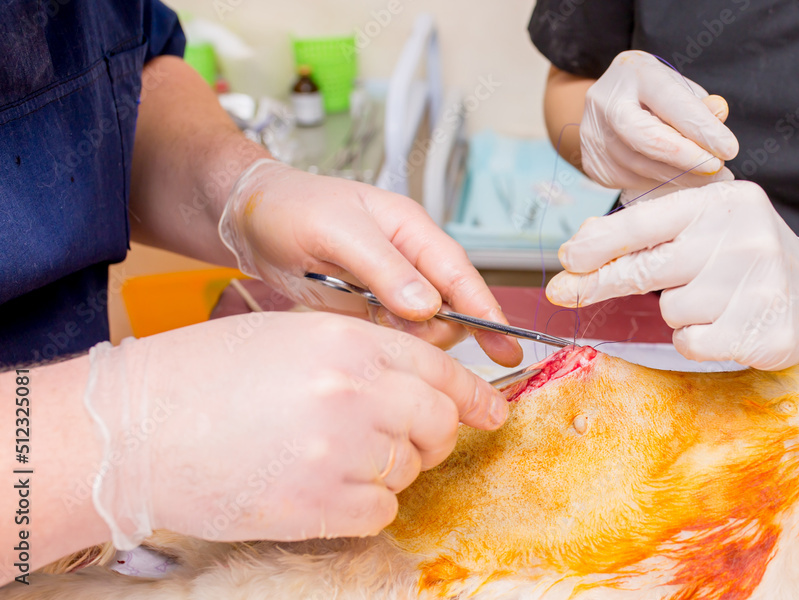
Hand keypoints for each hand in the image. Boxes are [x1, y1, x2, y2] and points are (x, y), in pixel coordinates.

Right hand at [83, 312, 508, 546]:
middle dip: (434, 435)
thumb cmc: (202, 376)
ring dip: (387, 469)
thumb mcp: (289, 337)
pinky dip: (364, 506)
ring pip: (409, 469)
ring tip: (329, 457)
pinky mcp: (321, 505)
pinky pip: (381, 511)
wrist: (134, 428)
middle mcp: (355, 391)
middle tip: (409, 442)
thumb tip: (416, 384)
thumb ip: (360, 355)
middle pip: (438, 422)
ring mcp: (341, 450)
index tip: (491, 411)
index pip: (439, 368)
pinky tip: (322, 489)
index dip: (472, 393)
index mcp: (348, 342)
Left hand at [218, 159, 521, 366]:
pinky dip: (388, 344)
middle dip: (439, 330)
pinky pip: (394, 336)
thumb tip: (429, 305)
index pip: (459, 275)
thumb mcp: (339, 230)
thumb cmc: (293, 208)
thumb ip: (384, 267)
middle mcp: (409, 260)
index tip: (505, 346)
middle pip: (450, 308)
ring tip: (369, 324)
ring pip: (424, 328)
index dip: (485, 311)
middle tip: (399, 332)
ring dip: (409, 339)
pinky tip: (365, 336)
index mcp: (412, 230)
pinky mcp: (369, 309)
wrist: (248, 219)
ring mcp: (390, 287)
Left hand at [546, 181, 798, 369]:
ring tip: (713, 301)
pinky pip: (693, 342)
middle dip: (600, 282)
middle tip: (563, 292)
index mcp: (725, 202)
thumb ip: (648, 230)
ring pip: (671, 310)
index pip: (647, 222)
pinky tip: (723, 324)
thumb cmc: (750, 259)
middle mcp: (744, 237)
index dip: (600, 243)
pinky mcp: (765, 330)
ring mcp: (759, 285)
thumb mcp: (706, 229)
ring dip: (678, 313)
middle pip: (647, 267)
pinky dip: (695, 339)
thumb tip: (581, 241)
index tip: (566, 259)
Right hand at [581, 50, 739, 195]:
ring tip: (707, 179)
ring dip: (678, 176)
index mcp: (634, 71)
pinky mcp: (590, 160)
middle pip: (644, 137)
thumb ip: (698, 106)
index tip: (729, 150)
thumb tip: (719, 116)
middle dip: (685, 157)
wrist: (607, 104)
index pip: (670, 102)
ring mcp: (592, 133)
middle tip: (716, 170)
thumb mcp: (678, 88)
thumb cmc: (653, 94)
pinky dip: (658, 182)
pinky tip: (677, 179)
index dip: (701, 128)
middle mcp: (606, 100)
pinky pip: (629, 180)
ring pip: (639, 165)